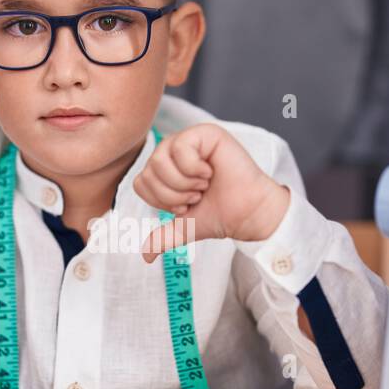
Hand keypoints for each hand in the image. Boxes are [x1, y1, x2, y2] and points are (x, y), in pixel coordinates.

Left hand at [134, 122, 289, 262]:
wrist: (247, 213)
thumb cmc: (220, 214)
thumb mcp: (184, 227)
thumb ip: (162, 237)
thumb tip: (146, 256)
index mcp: (166, 168)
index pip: (141, 183)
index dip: (162, 201)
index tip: (187, 204)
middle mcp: (174, 150)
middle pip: (148, 172)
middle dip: (173, 194)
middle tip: (197, 195)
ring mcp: (189, 139)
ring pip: (159, 161)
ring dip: (183, 183)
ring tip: (203, 185)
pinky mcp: (205, 132)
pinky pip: (180, 148)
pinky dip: (194, 168)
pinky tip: (210, 172)